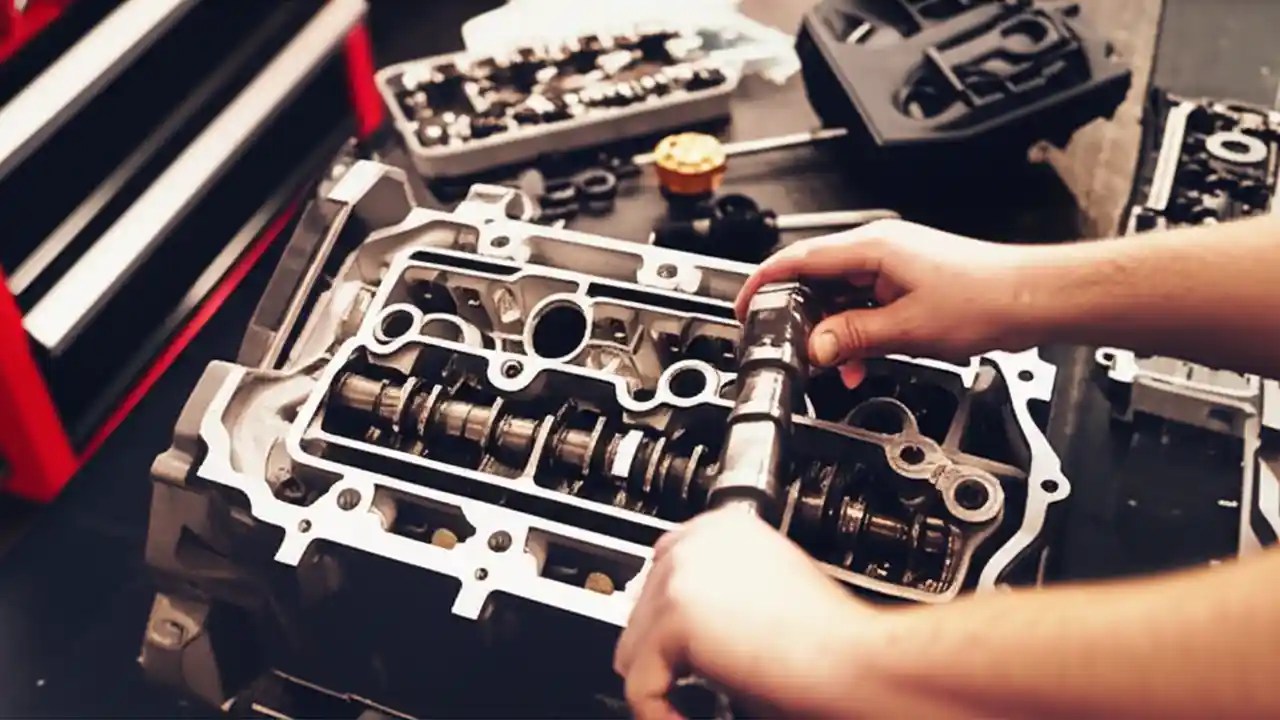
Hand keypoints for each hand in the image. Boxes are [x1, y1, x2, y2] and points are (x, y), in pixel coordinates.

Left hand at [613, 509, 875, 719]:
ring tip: (689, 705)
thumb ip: (724, 590)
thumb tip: (685, 626)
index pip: (665, 565)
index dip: (671, 616)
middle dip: (661, 650)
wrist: (854, 659)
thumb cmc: (830, 638)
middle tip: (689, 686)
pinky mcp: (674, 615)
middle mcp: (699, 541)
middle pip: (642, 604)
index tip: (680, 652)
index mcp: (725, 526)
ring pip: (632, 645)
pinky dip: (658, 712)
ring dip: (659, 680)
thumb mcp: (767, 591)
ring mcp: (682, 575)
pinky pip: (639, 682)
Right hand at [735, 220, 1035, 387]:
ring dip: (829, 331)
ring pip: (838, 296)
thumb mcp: (905, 329)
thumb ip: (850, 337)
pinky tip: (856, 360)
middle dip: (798, 318)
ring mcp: (891, 264)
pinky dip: (852, 331)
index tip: (743, 307)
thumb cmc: (983, 300)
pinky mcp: (904, 281)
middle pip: (814, 279)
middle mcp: (877, 248)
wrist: (1029, 299)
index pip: (797, 259)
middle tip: (786, 349)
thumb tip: (812, 347)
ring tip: (830, 366)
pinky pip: (861, 304)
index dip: (763, 283)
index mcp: (870, 248)